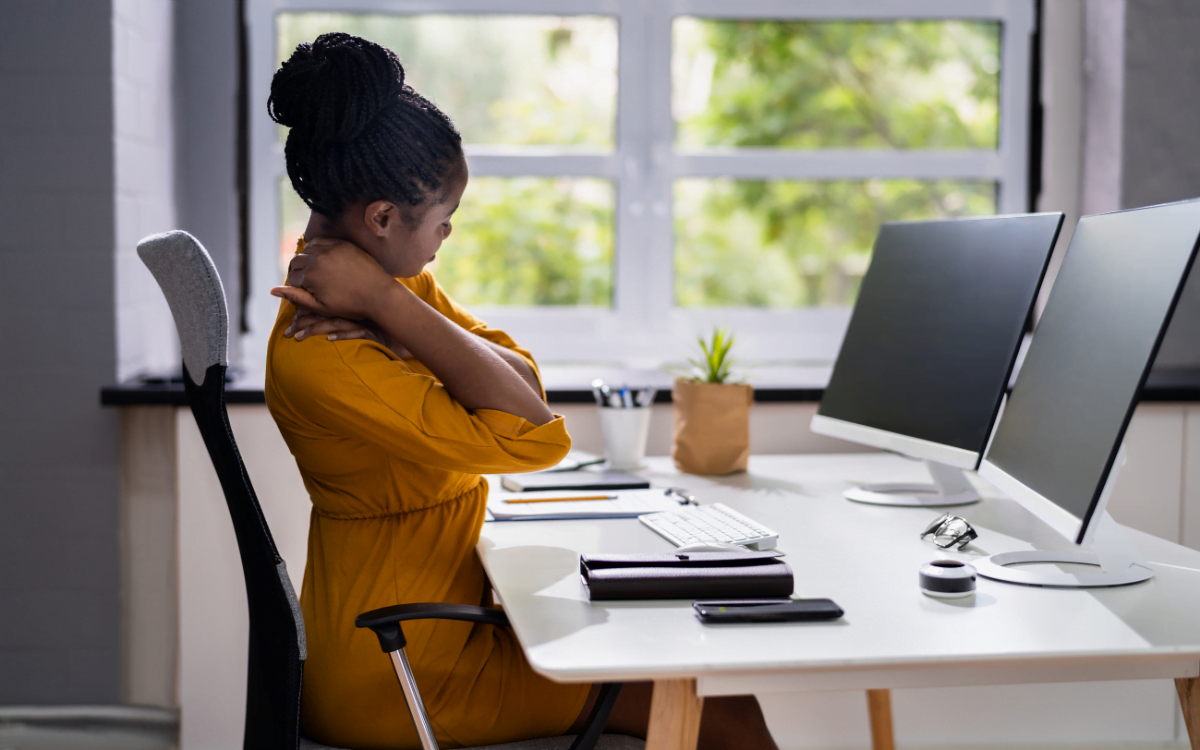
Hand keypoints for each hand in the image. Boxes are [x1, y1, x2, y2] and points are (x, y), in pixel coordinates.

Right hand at [270, 236, 394, 319]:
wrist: (378, 294)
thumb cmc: (349, 305)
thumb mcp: (320, 306)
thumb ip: (295, 297)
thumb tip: (272, 290)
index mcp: (310, 275)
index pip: (292, 278)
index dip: (298, 287)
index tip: (309, 293)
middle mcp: (317, 258)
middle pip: (297, 262)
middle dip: (300, 273)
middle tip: (312, 283)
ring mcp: (330, 248)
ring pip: (308, 250)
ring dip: (308, 259)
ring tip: (318, 273)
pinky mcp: (342, 243)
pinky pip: (322, 242)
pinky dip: (319, 249)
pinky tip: (324, 259)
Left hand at [284, 309, 413, 359]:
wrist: (413, 328)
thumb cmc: (388, 325)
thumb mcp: (366, 319)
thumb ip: (348, 318)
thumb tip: (327, 327)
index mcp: (351, 302)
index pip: (324, 303)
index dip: (306, 309)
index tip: (291, 318)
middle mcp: (355, 309)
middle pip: (324, 312)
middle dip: (303, 322)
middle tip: (287, 332)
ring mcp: (365, 320)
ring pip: (336, 322)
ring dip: (315, 329)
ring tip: (297, 337)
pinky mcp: (375, 331)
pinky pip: (357, 332)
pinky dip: (343, 335)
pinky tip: (330, 340)